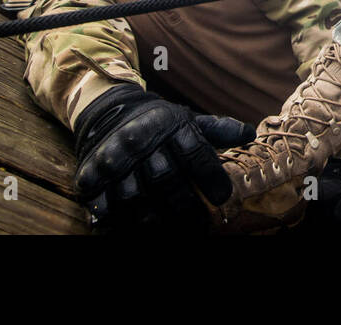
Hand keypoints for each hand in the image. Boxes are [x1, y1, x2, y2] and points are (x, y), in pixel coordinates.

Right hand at [72, 84, 243, 232]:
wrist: (110, 111)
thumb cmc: (159, 123)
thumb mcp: (188, 120)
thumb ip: (218, 130)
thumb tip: (249, 135)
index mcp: (169, 125)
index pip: (195, 153)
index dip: (211, 177)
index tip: (222, 197)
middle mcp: (141, 140)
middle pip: (167, 179)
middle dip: (185, 205)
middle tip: (199, 224)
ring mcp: (114, 158)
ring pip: (135, 196)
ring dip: (152, 218)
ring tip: (168, 230)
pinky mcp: (91, 173)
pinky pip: (102, 202)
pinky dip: (114, 218)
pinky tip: (127, 226)